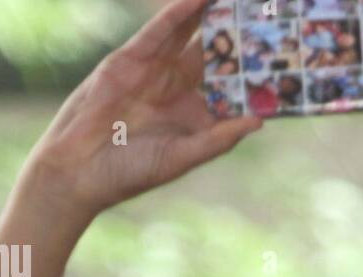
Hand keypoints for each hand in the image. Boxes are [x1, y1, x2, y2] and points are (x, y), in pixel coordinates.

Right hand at [19, 0, 261, 223]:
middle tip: (263, 10)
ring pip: (189, 34)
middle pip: (215, 51)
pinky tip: (195, 0)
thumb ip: (219, 138)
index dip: (254, 68)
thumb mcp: (181, 157)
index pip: (231, 84)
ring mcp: (155, 70)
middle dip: (237, 30)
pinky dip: (176, 14)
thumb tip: (260, 121)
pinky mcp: (129, 60)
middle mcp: (179, 86)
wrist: (79, 170)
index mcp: (197, 112)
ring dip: (209, 12)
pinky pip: (157, 33)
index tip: (283, 52)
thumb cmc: (130, 173)